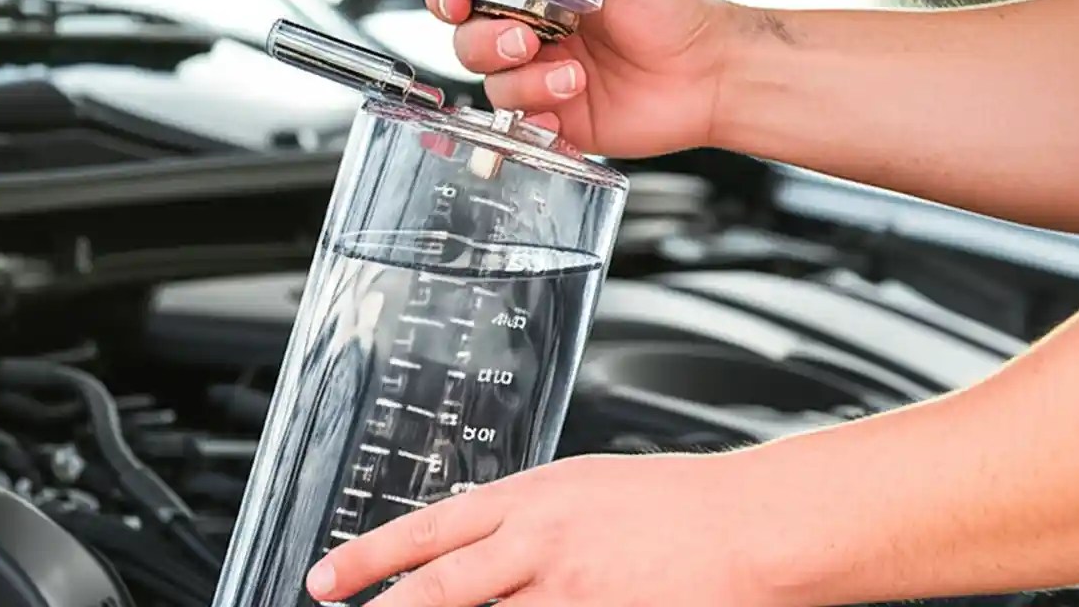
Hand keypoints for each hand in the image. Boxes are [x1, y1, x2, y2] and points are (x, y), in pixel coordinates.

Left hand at [304, 454, 780, 605]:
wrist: (750, 528)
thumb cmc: (677, 503)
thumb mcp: (583, 485)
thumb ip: (525, 516)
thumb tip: (476, 542)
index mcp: (532, 498)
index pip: (427, 528)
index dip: (369, 556)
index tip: (328, 578)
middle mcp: (539, 544)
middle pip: (437, 587)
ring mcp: (567, 594)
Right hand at [426, 0, 734, 157]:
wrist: (713, 71)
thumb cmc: (676, 11)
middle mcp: (535, 38)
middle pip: (468, 42)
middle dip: (486, 41)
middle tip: (526, 39)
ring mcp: (544, 82)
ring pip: (493, 86)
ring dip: (526, 80)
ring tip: (575, 75)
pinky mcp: (559, 122)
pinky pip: (521, 127)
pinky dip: (535, 117)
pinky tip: (567, 104)